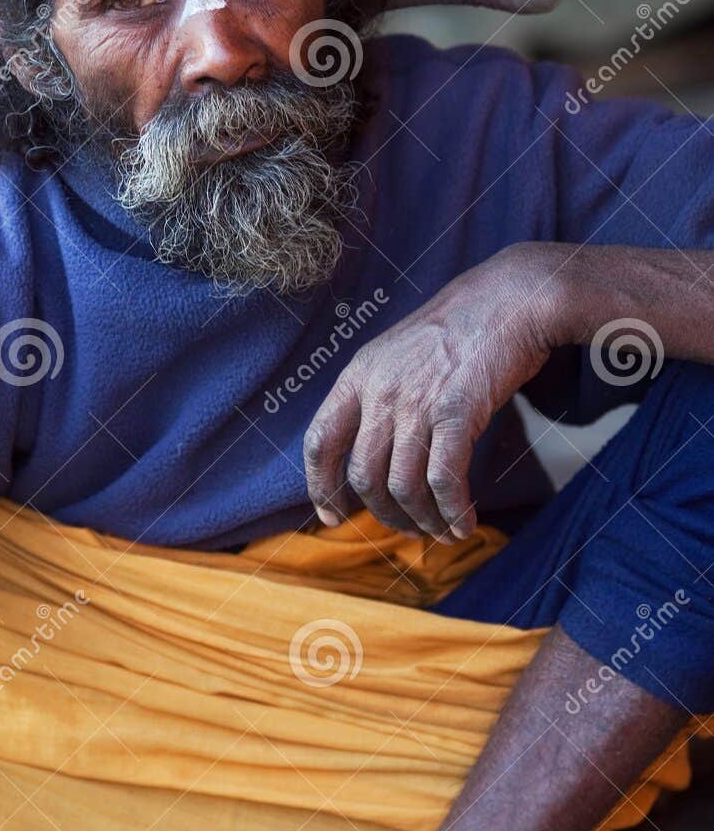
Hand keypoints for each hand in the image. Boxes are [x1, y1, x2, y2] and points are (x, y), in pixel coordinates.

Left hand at [303, 245, 562, 540]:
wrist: (510, 299)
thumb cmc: (461, 329)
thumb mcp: (399, 354)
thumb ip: (381, 396)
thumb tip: (375, 451)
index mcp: (358, 375)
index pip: (320, 440)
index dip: (320, 486)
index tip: (331, 516)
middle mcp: (379, 390)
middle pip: (362, 476)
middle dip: (384, 514)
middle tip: (408, 528)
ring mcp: (415, 402)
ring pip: (403, 486)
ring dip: (422, 520)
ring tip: (442, 531)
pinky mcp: (455, 413)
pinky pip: (444, 480)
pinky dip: (453, 511)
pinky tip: (464, 523)